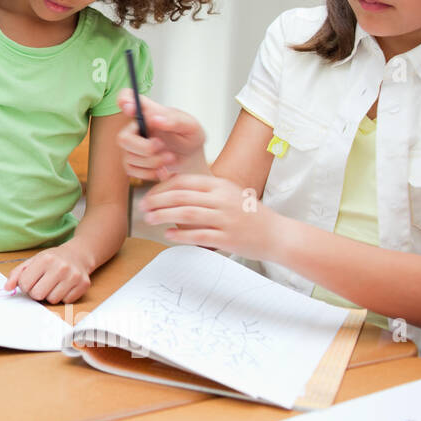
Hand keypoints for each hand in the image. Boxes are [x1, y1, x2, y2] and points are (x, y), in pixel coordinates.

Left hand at [4, 245, 90, 303]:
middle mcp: (61, 267)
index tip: (31, 281)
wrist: (78, 255)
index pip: (25, 284)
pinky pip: (66, 302)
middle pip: (38, 295)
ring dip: (50, 295)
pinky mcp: (84, 285)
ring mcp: (74, 276)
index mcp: (45, 259)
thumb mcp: (32, 261)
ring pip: (52, 300)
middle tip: (42, 284)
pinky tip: (64, 286)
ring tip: (54, 284)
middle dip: (36, 292)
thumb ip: (17, 274)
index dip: (25, 285)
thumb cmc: (52, 259)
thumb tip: (7, 288)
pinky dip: (63, 297)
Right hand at [116, 90, 207, 180]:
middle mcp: (135, 127)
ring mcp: (131, 146)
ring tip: (171, 158)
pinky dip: (150, 172)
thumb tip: (155, 119)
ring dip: (153, 161)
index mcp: (148, 112)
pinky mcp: (131, 163)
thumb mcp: (191, 127)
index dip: (124, 101)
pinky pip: (132, 170)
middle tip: (163, 147)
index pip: (127, 97)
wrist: (191, 160)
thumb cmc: (189, 138)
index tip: (130, 109)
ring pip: (129, 157)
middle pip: (123, 138)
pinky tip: (163, 169)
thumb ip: (175, 121)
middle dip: (145, 148)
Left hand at [139, 174, 280, 258]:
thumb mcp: (228, 193)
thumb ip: (204, 190)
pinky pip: (199, 235)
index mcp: (220, 186)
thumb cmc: (249, 214)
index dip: (162, 188)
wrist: (278, 234)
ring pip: (186, 214)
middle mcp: (222, 200)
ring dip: (163, 216)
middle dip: (156, 201)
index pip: (184, 181)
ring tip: (149, 219)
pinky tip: (168, 235)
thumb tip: (172, 184)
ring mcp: (226, 219)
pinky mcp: (228, 238)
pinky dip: (181, 235)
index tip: (149, 194)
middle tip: (142, 207)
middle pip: (181, 197)